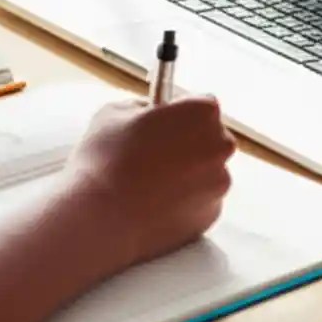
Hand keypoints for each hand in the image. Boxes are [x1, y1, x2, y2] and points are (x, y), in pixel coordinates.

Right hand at [63, 95, 236, 270]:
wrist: (101, 219)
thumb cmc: (105, 159)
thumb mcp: (114, 112)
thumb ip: (142, 107)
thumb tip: (149, 114)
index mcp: (202, 113)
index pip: (203, 103)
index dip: (180, 112)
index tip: (162, 122)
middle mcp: (220, 146)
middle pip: (211, 137)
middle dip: (188, 142)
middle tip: (152, 152)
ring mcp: (219, 183)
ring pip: (207, 171)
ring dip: (187, 173)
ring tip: (148, 182)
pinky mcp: (211, 215)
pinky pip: (201, 201)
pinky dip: (185, 201)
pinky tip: (154, 203)